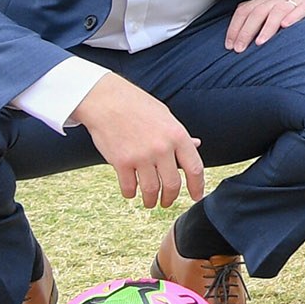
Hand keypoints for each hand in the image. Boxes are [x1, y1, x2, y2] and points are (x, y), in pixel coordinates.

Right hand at [75, 72, 204, 209]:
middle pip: (173, 185)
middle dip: (170, 198)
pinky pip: (129, 187)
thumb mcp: (166, 117)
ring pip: (151, 190)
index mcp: (178, 136)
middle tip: (167, 203)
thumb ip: (180, 135)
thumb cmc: (138, 107)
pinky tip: (131, 192)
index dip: (197, 187)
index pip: (195, 169)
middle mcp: (162, 148)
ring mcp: (141, 156)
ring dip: (150, 200)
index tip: (196, 196)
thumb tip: (196, 145)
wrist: (107, 101)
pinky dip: (130, 193)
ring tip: (150, 202)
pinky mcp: (121, 162)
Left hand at [224, 0, 304, 52]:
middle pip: (258, 11)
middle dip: (246, 31)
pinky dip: (293, 16)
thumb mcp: (276, 17)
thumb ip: (260, 24)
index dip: (235, 27)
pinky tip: (286, 27)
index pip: (245, 10)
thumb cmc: (299, 18)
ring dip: (267, 27)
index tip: (230, 46)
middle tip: (240, 50)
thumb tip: (238, 44)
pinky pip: (301, 8)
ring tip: (260, 43)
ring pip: (277, 10)